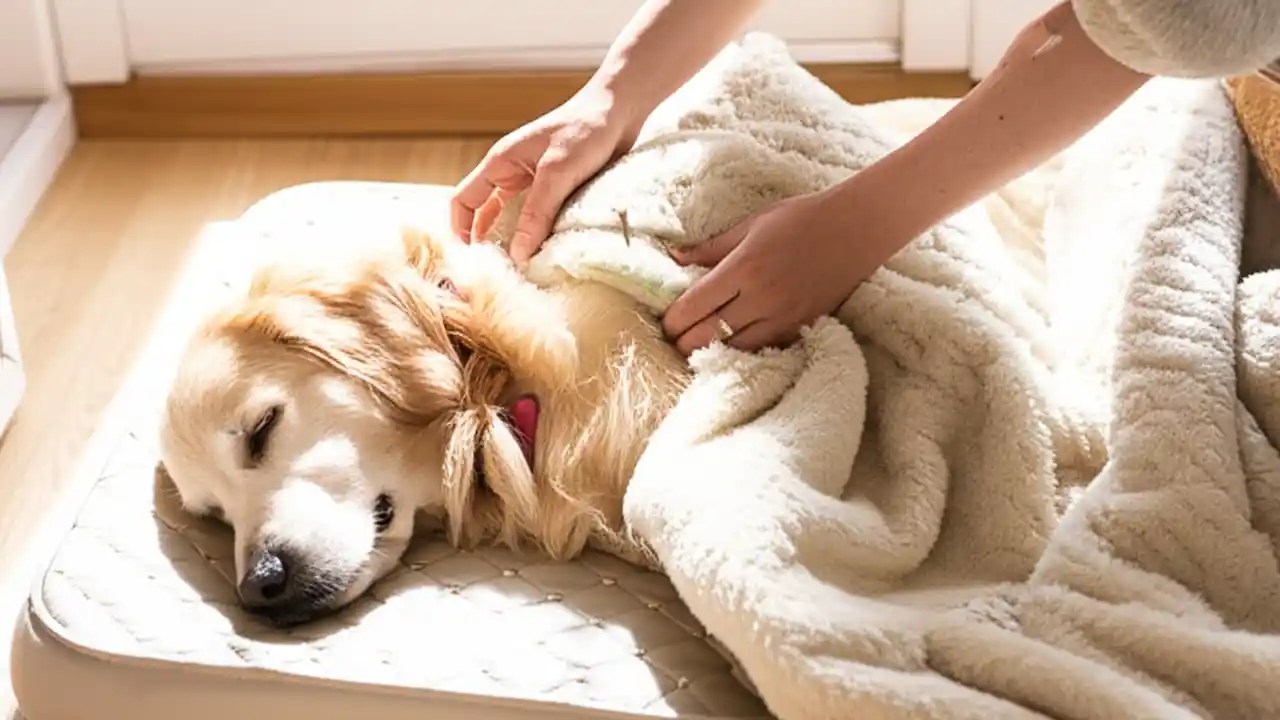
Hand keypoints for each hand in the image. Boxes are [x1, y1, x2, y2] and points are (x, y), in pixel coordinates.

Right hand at [451, 87, 641, 264]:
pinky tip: (547, 252)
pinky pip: (539, 219)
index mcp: (501, 163)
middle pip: (485, 214)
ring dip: (516, 241)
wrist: (621, 110)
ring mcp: (534, 183)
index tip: (471, 261)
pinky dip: (539, 235)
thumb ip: (537, 213)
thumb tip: (518, 254)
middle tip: (498, 274)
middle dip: (488, 243)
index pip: (463, 200)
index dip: (460, 230)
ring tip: (522, 269)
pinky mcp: (556, 191)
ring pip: (514, 220)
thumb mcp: (558, 172)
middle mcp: (512, 174)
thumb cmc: (586, 129)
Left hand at [661, 187, 891, 355]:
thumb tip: (674, 257)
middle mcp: (761, 297)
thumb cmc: (802, 218)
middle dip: (684, 341)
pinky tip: (731, 347)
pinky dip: (742, 352)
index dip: (672, 321)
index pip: (693, 306)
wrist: (857, 228)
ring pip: (734, 350)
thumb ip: (711, 247)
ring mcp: (783, 316)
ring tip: (698, 346)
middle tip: (675, 339)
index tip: (664, 323)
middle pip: (707, 336)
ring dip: (711, 352)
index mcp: (743, 267)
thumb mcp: (752, 223)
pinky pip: (763, 350)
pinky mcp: (801, 326)